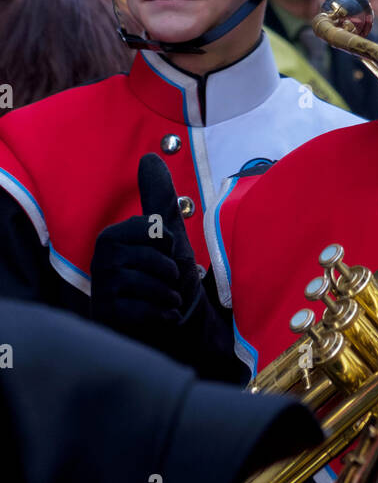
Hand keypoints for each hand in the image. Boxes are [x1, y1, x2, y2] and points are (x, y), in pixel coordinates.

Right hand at [91, 154, 201, 339]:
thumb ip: (158, 197)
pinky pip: (145, 310)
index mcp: (112, 236)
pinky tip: (161, 315)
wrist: (170, 324)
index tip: (165, 254)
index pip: (155, 230)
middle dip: (172, 273)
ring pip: (152, 285)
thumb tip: (149, 157)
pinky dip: (162, 314)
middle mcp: (101, 261)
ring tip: (165, 298)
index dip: (170, 245)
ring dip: (169, 295)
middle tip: (166, 282)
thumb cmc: (167, 277)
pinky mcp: (108, 317)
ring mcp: (102, 290)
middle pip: (156, 260)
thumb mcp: (167, 235)